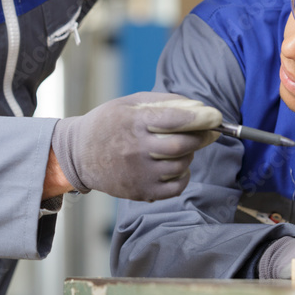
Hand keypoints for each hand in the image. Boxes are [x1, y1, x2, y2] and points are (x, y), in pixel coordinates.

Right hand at [50, 92, 221, 200]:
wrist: (78, 154)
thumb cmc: (109, 123)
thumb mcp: (130, 103)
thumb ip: (165, 102)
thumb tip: (198, 106)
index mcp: (133, 121)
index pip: (173, 119)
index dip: (199, 117)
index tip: (215, 116)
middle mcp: (135, 148)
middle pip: (182, 144)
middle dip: (203, 136)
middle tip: (210, 130)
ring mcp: (138, 172)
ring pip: (181, 165)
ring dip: (190, 154)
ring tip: (182, 146)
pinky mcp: (140, 191)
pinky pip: (175, 187)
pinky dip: (183, 176)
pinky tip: (177, 166)